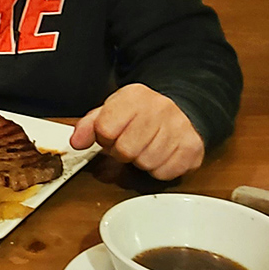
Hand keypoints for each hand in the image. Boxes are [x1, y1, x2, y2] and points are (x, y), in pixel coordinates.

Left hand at [69, 84, 204, 179]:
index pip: (105, 129)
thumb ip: (90, 125)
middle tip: (131, 143)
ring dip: (142, 161)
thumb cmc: (142, 114)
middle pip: (125, 150)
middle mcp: (159, 108)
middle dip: (123, 152)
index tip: (112, 133)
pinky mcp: (192, 148)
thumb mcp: (112, 110)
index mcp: (134, 96)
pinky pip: (164, 172)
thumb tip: (76, 141)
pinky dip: (159, 169)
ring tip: (146, 147)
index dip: (105, 137)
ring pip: (146, 163)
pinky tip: (161, 154)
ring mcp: (178, 128)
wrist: (181, 109)